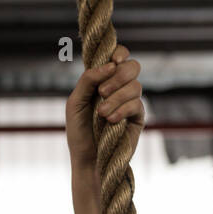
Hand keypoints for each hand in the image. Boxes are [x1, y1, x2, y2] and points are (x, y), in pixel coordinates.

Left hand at [66, 44, 144, 174]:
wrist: (87, 160)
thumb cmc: (78, 132)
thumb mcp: (75, 103)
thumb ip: (88, 80)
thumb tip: (110, 65)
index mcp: (103, 80)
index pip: (118, 57)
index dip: (119, 53)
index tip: (114, 62)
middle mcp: (119, 88)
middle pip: (132, 66)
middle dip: (118, 76)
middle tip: (102, 92)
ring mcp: (130, 102)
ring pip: (135, 85)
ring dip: (117, 97)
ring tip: (101, 114)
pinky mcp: (138, 117)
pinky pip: (137, 104)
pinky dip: (122, 110)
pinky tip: (111, 120)